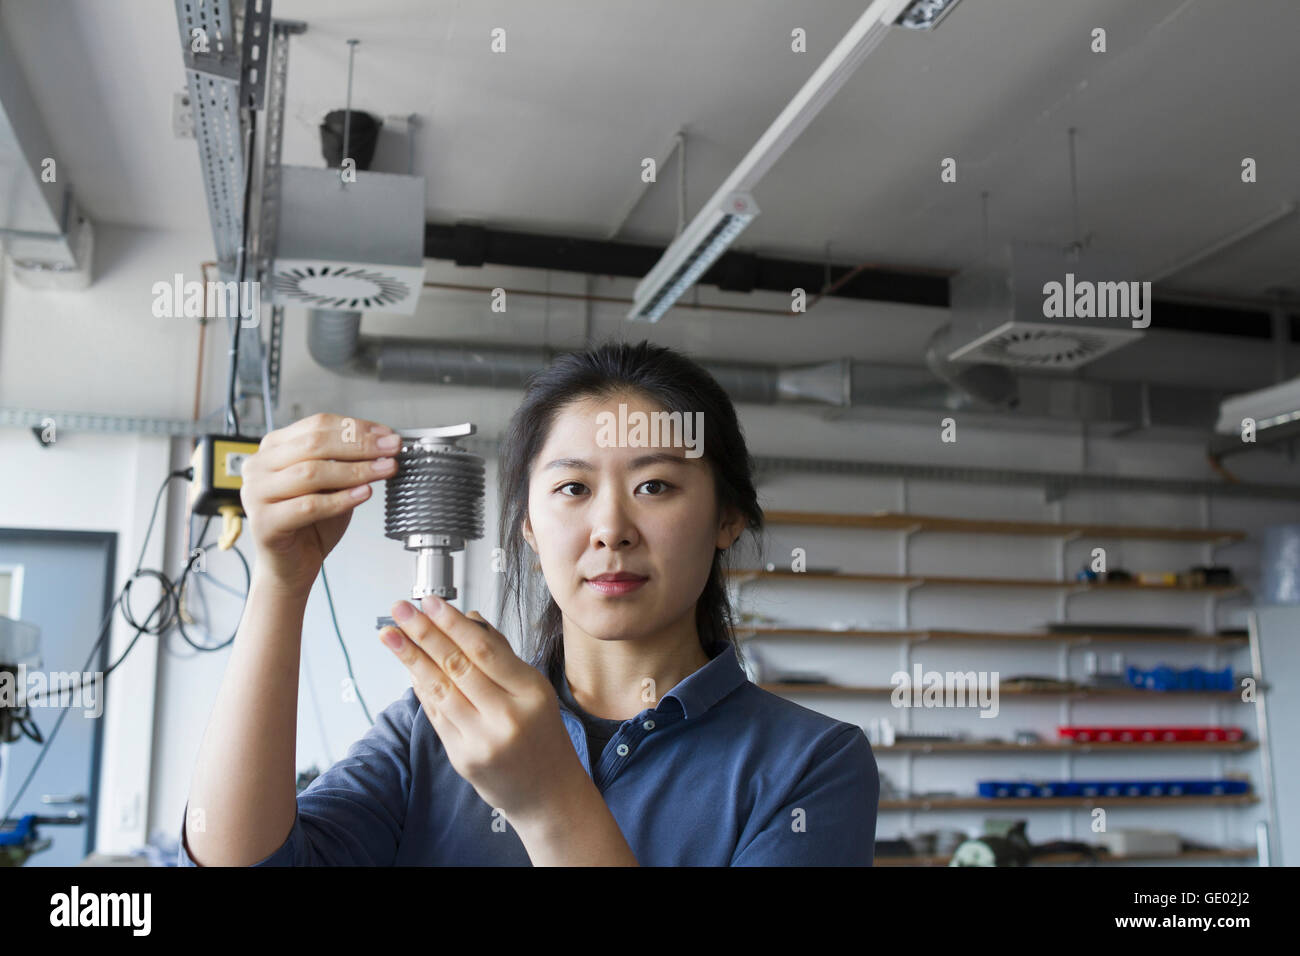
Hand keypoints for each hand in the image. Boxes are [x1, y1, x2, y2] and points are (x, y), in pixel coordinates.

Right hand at [239, 413, 399, 593]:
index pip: (317, 425)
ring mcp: (256, 493)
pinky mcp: (264, 522)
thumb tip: (384, 443)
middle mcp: (259, 466)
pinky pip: (309, 505)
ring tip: (384, 470)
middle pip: (314, 444)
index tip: (386, 434)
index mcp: (274, 447)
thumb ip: (348, 461)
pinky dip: (341, 499)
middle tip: (391, 449)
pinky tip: (364, 493)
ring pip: (311, 473)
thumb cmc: (311, 523)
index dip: (356, 427)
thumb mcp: (333, 483)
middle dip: (360, 445)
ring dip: (355, 470)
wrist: (292, 565)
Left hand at [379, 596, 587, 828]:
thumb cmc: (542, 736)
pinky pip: (436, 715)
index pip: (485, 650)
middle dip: (424, 633)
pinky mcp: (462, 758)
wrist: (548, 793)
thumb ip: (501, 654)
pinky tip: (408, 668)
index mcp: (531, 692)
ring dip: (410, 658)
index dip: (453, 623)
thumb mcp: (535, 689)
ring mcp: (482, 741)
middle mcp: (507, 717)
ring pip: (440, 690)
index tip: (430, 602)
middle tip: (401, 611)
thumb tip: (467, 621)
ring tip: (390, 635)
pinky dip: (421, 688)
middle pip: (457, 666)